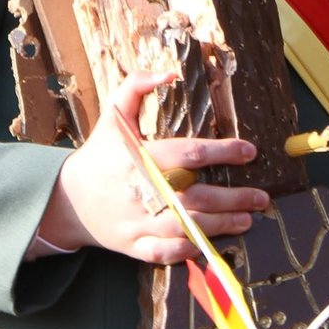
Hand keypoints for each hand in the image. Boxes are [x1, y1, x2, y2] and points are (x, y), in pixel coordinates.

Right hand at [36, 71, 268, 262]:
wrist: (66, 200)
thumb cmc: (100, 155)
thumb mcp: (113, 115)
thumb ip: (136, 87)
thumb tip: (168, 74)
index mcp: (139, 158)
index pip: (188, 154)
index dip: (223, 152)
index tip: (249, 151)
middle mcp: (141, 191)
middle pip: (195, 196)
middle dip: (233, 198)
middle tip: (261, 196)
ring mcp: (137, 222)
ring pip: (187, 227)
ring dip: (221, 225)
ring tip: (248, 219)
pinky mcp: (134, 246)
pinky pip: (166, 253)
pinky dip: (190, 251)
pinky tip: (212, 244)